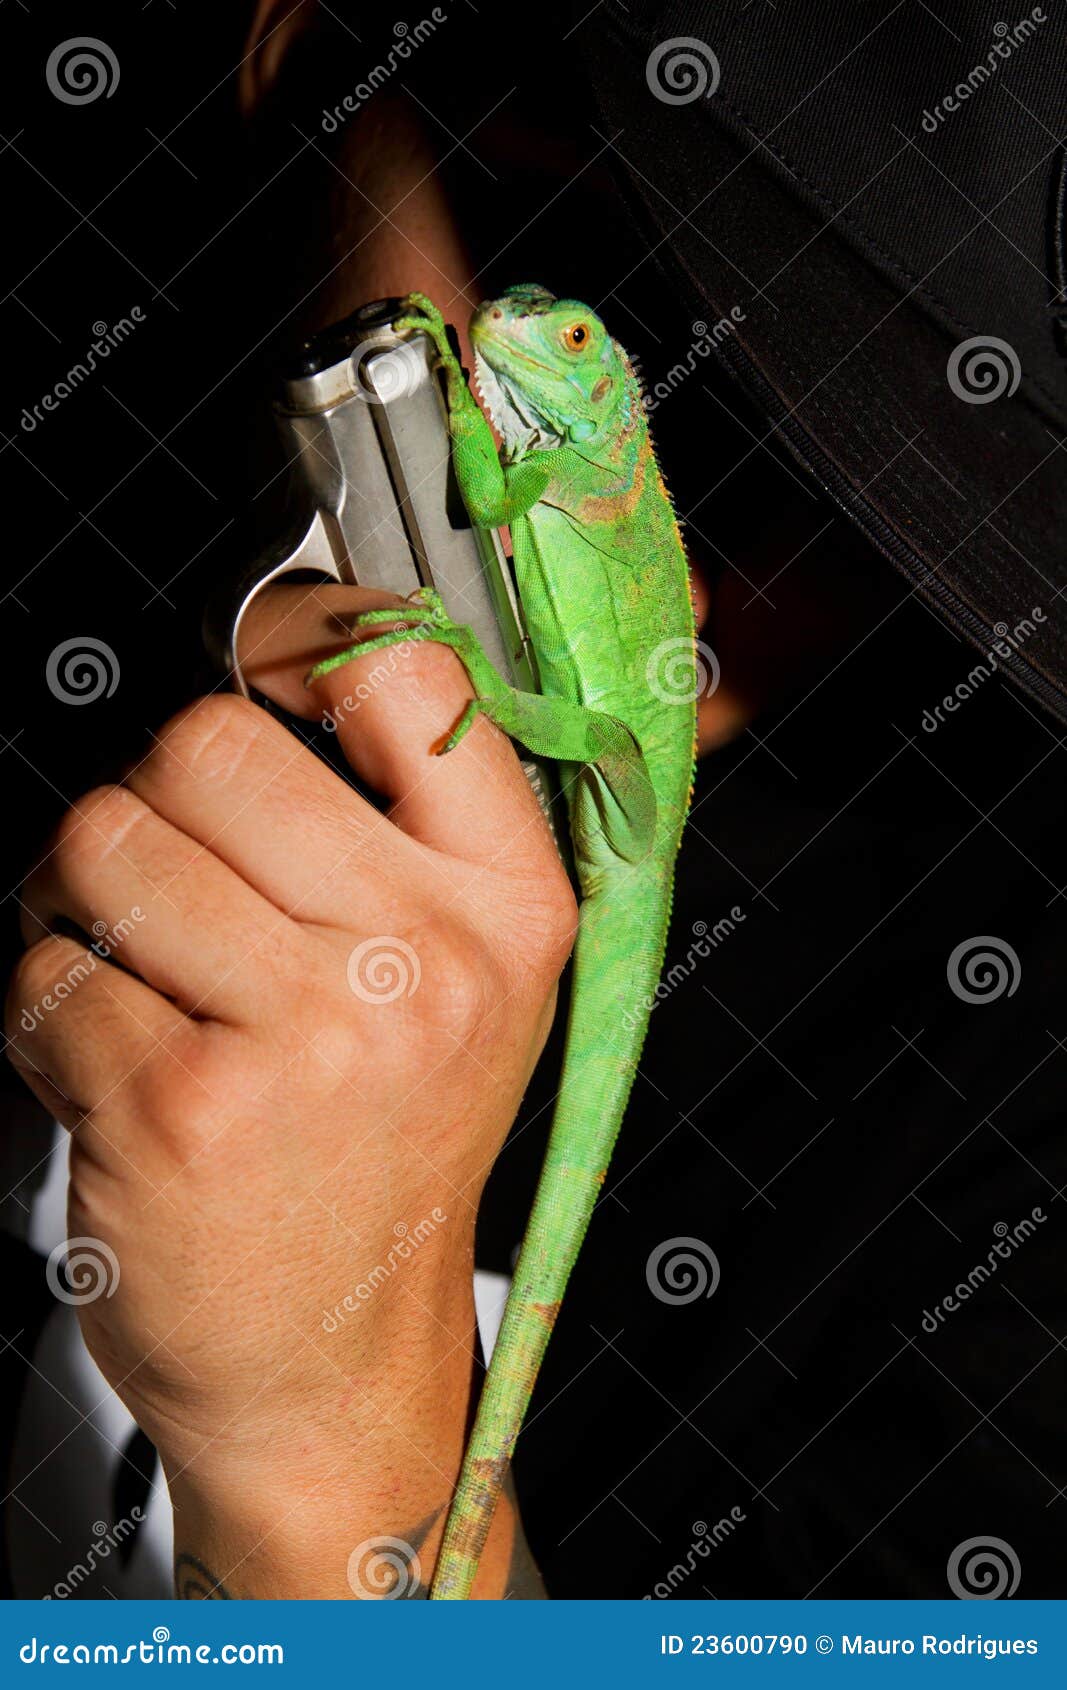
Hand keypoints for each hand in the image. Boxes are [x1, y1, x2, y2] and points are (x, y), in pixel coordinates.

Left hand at [5, 581, 574, 1595]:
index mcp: (511, 912)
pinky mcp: (182, 1106)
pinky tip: (121, 1072)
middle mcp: (425, 962)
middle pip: (212, 741)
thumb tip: (306, 660)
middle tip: (176, 883)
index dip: (303, 640)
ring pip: (106, 839)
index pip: (409, 679)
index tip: (261, 670)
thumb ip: (412, 833)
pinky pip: (47, 971)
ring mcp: (309, 1036)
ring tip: (144, 978)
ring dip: (86, 901)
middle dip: (157, 801)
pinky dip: (51, 1012)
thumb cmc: (388, 1162)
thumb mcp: (469, 992)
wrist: (337, 1368)